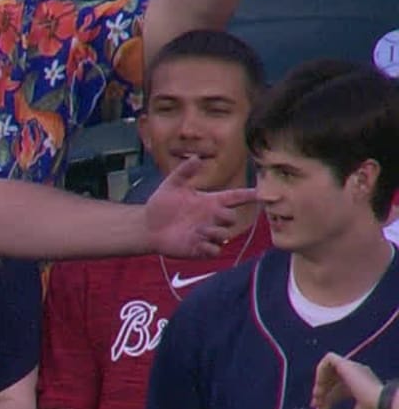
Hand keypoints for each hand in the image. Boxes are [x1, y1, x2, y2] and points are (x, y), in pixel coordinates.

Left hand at [144, 157, 258, 258]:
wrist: (147, 226)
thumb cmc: (160, 204)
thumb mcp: (171, 185)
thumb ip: (184, 172)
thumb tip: (195, 157)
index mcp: (209, 201)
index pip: (235, 197)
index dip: (249, 195)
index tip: (263, 193)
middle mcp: (211, 218)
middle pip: (233, 218)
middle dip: (228, 217)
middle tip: (214, 215)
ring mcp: (206, 233)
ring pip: (225, 235)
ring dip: (216, 232)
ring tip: (199, 230)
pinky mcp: (199, 248)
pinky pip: (214, 250)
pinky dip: (210, 247)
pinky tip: (197, 243)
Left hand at [312, 352, 383, 408]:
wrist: (382, 404)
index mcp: (360, 387)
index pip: (339, 390)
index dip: (327, 399)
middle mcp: (356, 376)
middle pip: (333, 381)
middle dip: (321, 393)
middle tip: (315, 405)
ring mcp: (352, 368)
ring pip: (329, 369)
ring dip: (320, 382)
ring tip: (318, 396)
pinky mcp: (346, 363)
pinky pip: (329, 359)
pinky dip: (321, 371)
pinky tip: (320, 385)